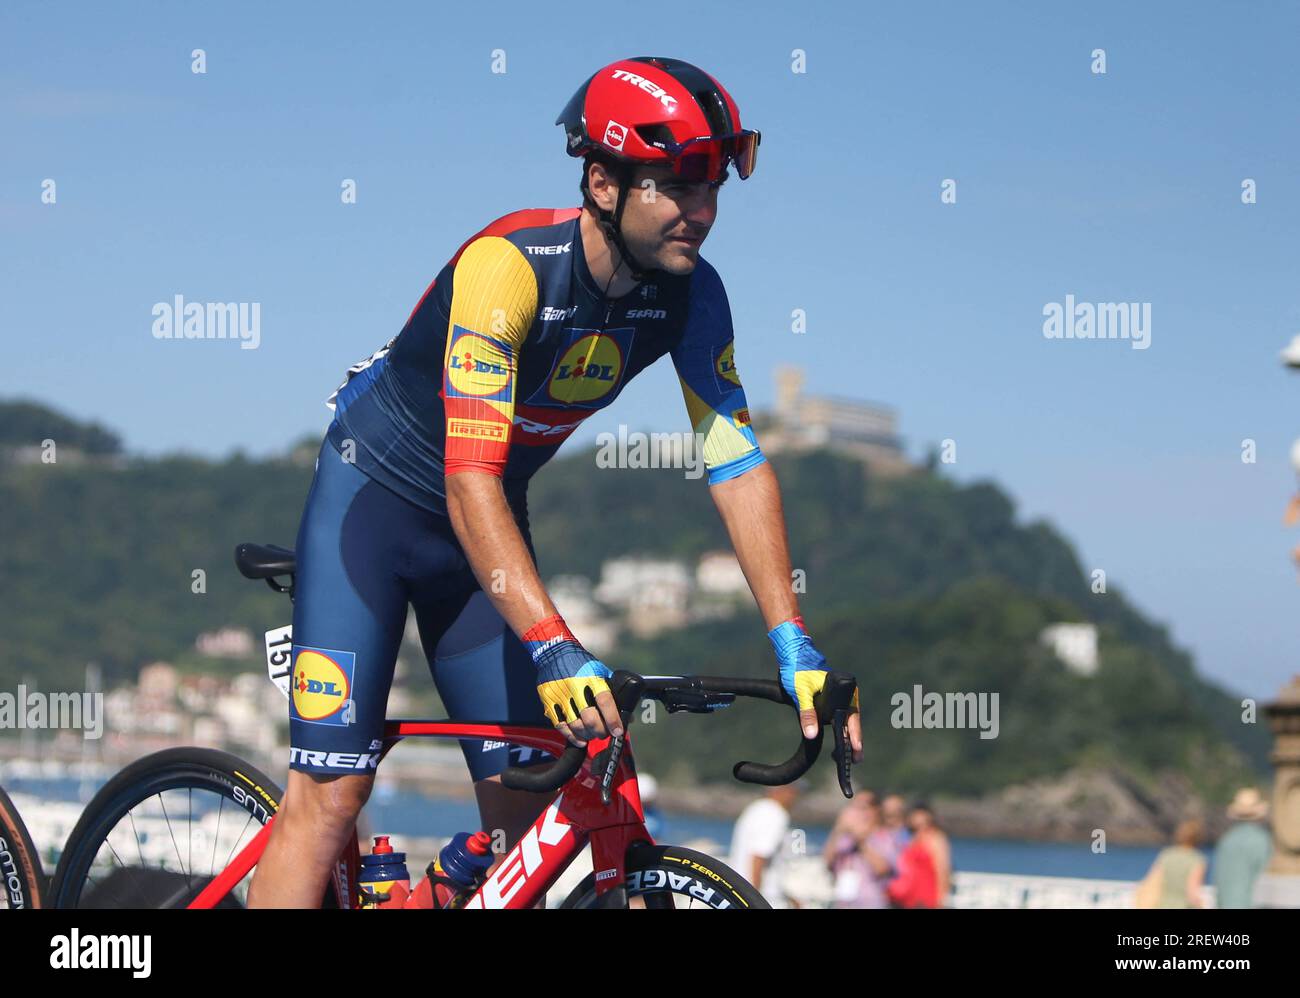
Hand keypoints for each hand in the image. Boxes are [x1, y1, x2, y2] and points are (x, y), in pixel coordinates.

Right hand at [524, 614, 622, 747]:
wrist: (553, 651)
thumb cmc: (581, 663)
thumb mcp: (599, 670)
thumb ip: (613, 692)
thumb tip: (629, 715)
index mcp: (592, 677)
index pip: (605, 701)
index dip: (613, 719)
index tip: (618, 731)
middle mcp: (576, 687)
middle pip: (590, 718)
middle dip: (600, 731)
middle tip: (605, 734)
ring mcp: (561, 695)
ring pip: (575, 725)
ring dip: (587, 735)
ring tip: (592, 735)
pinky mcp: (549, 701)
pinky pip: (560, 725)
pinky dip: (571, 736)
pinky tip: (580, 739)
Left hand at [767, 616, 862, 762]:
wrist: (795, 657)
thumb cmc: (798, 671)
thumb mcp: (801, 693)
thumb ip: (807, 713)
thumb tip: (812, 734)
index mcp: (844, 692)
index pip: (852, 719)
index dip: (853, 736)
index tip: (855, 750)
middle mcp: (847, 696)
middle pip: (853, 722)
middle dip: (853, 742)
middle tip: (856, 761)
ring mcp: (842, 699)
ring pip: (849, 722)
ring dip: (848, 738)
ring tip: (849, 757)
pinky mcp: (835, 701)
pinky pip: (842, 718)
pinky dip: (842, 730)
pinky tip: (841, 742)